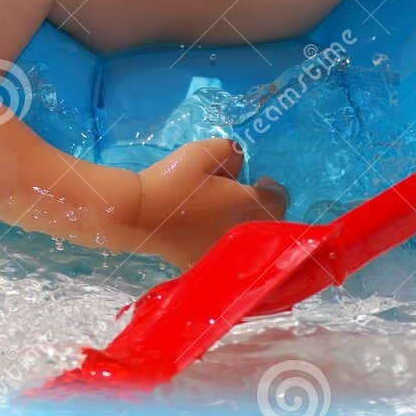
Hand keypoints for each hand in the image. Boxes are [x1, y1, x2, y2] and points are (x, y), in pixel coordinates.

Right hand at [131, 138, 288, 269]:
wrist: (138, 215)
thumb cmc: (172, 182)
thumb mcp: (203, 152)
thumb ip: (230, 151)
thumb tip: (239, 163)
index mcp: (246, 205)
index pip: (277, 200)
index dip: (271, 189)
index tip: (260, 182)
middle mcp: (243, 234)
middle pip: (270, 225)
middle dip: (264, 210)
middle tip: (246, 197)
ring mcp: (226, 253)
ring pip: (251, 242)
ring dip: (248, 228)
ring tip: (229, 215)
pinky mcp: (207, 264)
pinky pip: (229, 255)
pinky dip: (229, 244)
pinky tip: (212, 231)